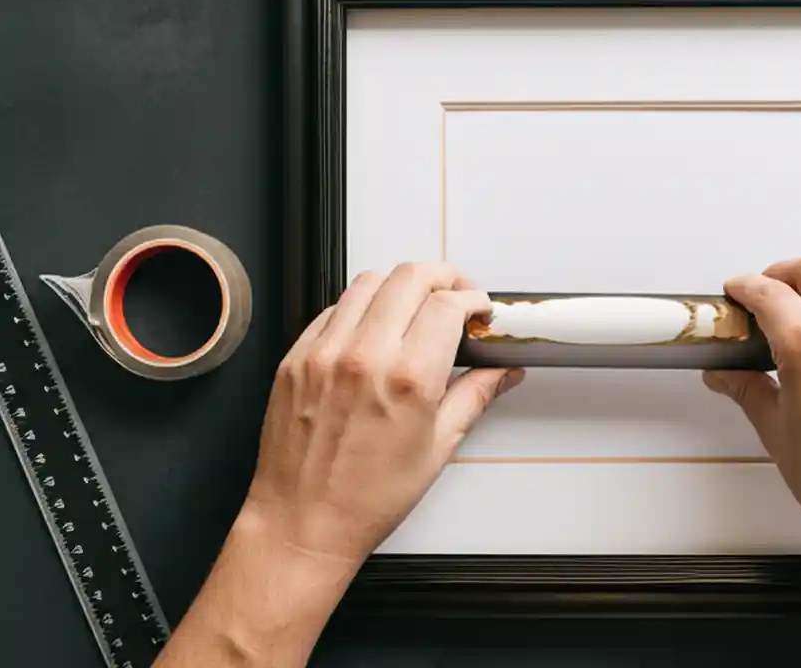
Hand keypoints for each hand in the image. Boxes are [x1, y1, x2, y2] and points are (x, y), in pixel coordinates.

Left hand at [244, 263, 524, 563]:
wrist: (303, 522)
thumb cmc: (368, 498)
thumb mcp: (438, 447)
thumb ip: (475, 396)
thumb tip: (503, 371)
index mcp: (408, 380)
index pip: (448, 305)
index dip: (473, 299)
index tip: (480, 311)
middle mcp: (364, 356)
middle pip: (411, 277)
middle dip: (444, 278)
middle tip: (456, 296)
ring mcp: (324, 353)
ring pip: (369, 281)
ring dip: (401, 285)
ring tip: (416, 307)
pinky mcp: (296, 357)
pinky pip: (333, 308)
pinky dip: (361, 307)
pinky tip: (375, 329)